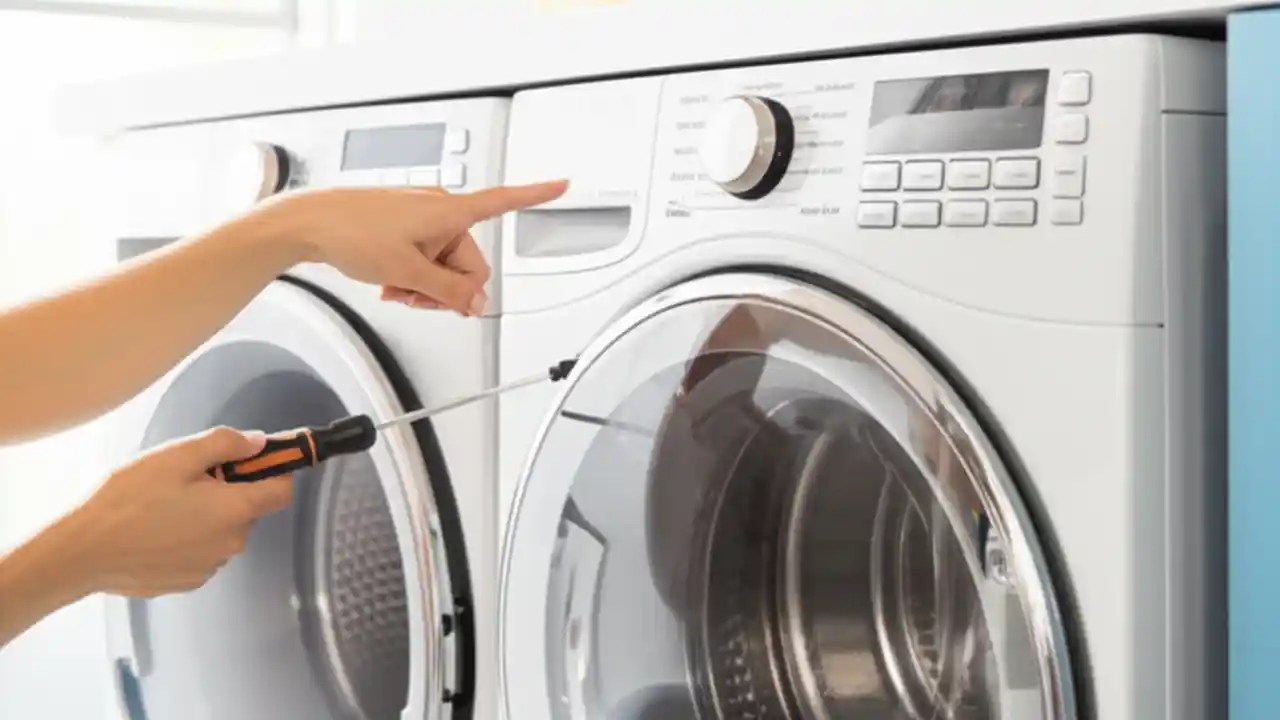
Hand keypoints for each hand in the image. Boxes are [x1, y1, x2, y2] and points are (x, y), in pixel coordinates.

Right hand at [64, 427, 293, 596]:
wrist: (83, 552)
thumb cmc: (128, 500)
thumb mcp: (176, 457)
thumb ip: (225, 444)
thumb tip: (260, 443)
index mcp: (235, 511)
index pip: (281, 490)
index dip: (274, 469)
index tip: (255, 457)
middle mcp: (231, 544)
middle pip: (248, 509)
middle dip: (228, 490)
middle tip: (188, 479)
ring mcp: (210, 567)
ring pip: (222, 531)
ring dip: (207, 515)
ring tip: (164, 505)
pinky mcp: (188, 581)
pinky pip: (201, 550)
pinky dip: (188, 538)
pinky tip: (156, 530)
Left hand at [258, 180, 567, 315]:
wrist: (309, 223)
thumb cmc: (351, 232)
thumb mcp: (408, 273)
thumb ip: (448, 292)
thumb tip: (475, 305)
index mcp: (449, 211)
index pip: (504, 201)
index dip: (535, 195)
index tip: (562, 184)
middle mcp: (440, 209)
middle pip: (469, 262)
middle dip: (448, 286)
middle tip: (417, 296)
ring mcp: (421, 217)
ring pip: (445, 265)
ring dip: (426, 284)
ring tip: (397, 288)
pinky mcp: (404, 224)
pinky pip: (425, 256)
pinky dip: (413, 274)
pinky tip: (391, 282)